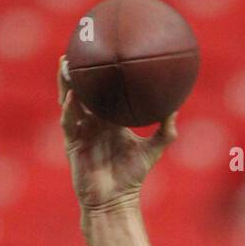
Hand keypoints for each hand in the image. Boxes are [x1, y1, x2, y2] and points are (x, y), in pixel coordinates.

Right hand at [57, 54, 177, 213]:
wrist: (114, 201)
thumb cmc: (132, 177)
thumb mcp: (152, 150)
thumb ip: (166, 131)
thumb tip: (177, 108)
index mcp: (109, 119)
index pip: (103, 90)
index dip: (101, 71)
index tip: (104, 49)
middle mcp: (92, 121)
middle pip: (83, 88)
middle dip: (80, 68)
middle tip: (81, 44)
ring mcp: (80, 130)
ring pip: (70, 99)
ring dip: (67, 81)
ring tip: (68, 62)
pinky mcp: (72, 143)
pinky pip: (69, 121)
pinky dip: (71, 107)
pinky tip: (74, 94)